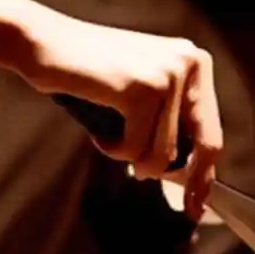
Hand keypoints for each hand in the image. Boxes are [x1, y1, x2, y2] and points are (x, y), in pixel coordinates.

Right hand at [22, 16, 222, 218]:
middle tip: (189, 211)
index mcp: (195, 63)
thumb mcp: (141, 93)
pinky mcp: (142, 89)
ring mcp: (168, 74)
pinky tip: (99, 132)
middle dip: (194, 183)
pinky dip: (113, 149)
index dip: (207, 172)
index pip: (211, 130)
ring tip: (110, 137)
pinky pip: (135, 148)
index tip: (202, 201)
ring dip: (132, 159)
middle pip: (205, 144)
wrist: (43, 42)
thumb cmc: (88, 73)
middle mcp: (190, 64)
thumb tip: (190, 175)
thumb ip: (169, 124)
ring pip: (163, 154)